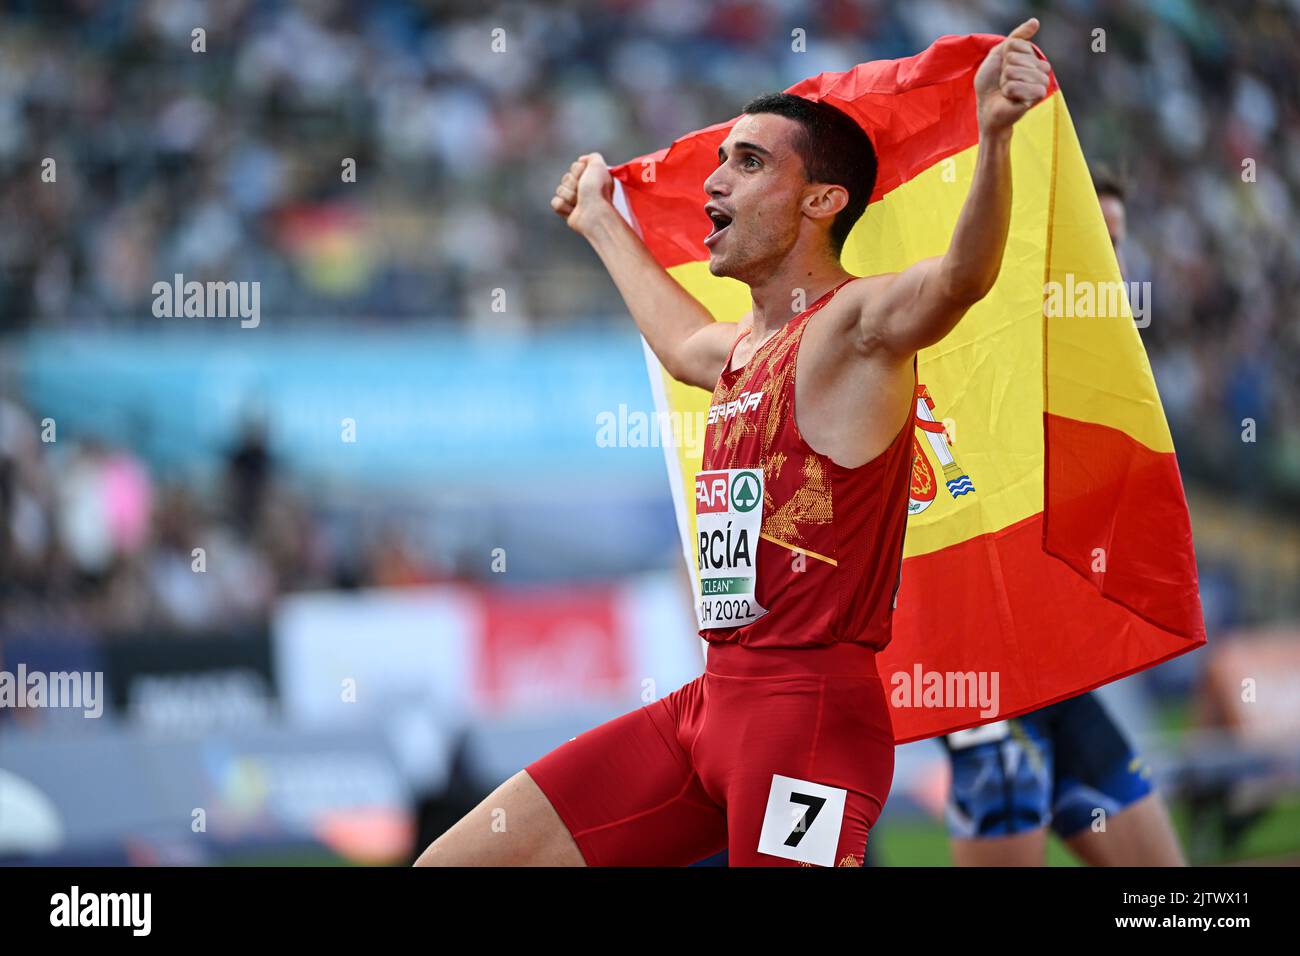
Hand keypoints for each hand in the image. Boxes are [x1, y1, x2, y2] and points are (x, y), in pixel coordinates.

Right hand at [550, 152, 614, 234]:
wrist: (594, 214)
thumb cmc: (598, 191)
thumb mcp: (598, 165)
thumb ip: (592, 157)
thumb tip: (581, 160)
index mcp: (591, 178)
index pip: (575, 167)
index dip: (578, 171)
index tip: (586, 177)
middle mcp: (584, 189)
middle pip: (565, 178)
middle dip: (573, 184)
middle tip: (583, 191)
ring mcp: (575, 201)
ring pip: (559, 190)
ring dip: (569, 196)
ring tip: (581, 203)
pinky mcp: (567, 211)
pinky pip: (555, 202)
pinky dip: (563, 206)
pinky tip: (573, 210)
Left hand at [974, 18, 1051, 135]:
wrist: (987, 107)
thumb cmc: (991, 83)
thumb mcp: (999, 54)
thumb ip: (1016, 38)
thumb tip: (1036, 21)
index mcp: (1033, 56)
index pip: (1018, 44)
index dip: (1005, 56)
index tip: (1003, 68)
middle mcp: (1041, 68)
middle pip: (1016, 58)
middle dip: (1004, 70)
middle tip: (1004, 81)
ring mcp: (1041, 82)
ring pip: (1016, 72)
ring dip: (1005, 81)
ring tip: (1006, 89)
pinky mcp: (1037, 96)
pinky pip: (1018, 86)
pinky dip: (1008, 91)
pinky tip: (1010, 97)